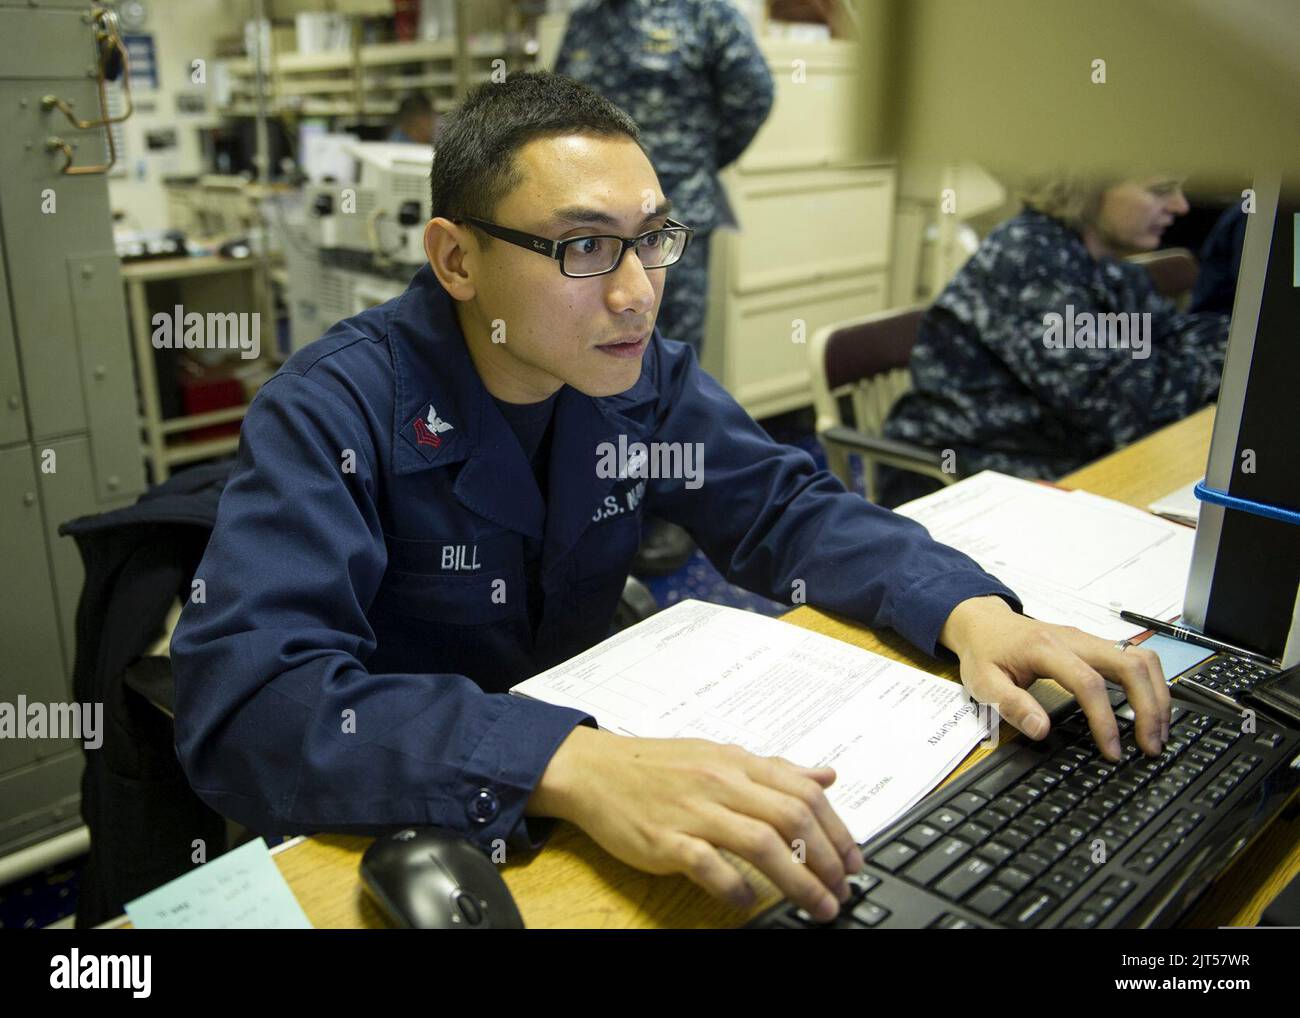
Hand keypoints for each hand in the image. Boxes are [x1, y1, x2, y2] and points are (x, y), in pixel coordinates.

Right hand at [527, 726, 863, 922]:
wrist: (595, 771)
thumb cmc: (657, 766)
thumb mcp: (720, 756)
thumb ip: (774, 769)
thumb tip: (825, 775)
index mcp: (738, 763)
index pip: (803, 793)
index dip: (838, 830)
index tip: (853, 861)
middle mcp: (721, 782)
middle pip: (791, 818)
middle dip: (827, 860)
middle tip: (842, 890)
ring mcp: (693, 811)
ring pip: (760, 843)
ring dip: (797, 880)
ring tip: (816, 905)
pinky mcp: (666, 839)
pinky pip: (708, 865)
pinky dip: (735, 887)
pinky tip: (749, 903)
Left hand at [939, 596, 1169, 760]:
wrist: (984, 622)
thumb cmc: (985, 652)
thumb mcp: (982, 682)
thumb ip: (1010, 705)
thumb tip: (1041, 730)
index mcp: (1046, 648)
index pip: (1088, 683)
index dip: (1105, 720)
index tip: (1112, 750)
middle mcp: (1076, 639)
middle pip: (1130, 664)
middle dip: (1149, 707)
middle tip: (1151, 745)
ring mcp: (1090, 640)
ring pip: (1142, 658)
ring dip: (1157, 694)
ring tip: (1158, 732)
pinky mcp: (1097, 645)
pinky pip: (1136, 658)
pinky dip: (1151, 684)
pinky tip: (1151, 709)